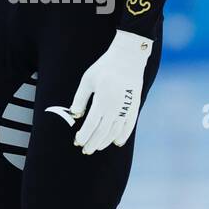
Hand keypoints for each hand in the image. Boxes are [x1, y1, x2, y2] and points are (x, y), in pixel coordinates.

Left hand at [69, 30, 152, 153]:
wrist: (129, 57)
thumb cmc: (105, 67)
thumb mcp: (87, 80)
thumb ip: (80, 99)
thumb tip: (74, 115)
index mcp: (102, 101)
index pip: (91, 125)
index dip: (83, 136)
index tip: (77, 141)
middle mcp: (115, 108)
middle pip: (102, 132)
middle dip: (92, 143)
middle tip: (85, 150)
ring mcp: (126, 108)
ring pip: (115, 132)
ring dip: (105, 142)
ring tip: (96, 147)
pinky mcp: (134, 106)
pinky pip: (129, 126)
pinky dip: (123, 136)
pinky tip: (116, 142)